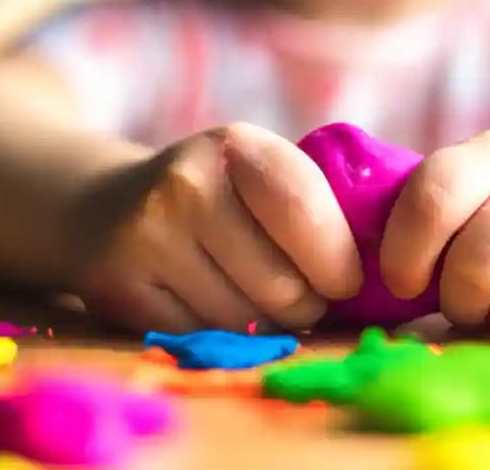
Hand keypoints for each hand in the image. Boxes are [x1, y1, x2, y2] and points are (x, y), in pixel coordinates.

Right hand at [78, 123, 361, 333]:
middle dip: (305, 305)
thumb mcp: (260, 173)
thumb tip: (387, 278)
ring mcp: (147, 238)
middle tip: (299, 297)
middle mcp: (185, 185)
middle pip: (281, 286)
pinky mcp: (119, 291)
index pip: (305, 213)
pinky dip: (219, 340)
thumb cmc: (215, 197)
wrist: (102, 208)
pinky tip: (210, 308)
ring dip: (265, 328)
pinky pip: (201, 342)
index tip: (345, 282)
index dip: (338, 262)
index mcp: (236, 147)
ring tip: (254, 300)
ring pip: (244, 324)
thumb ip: (316, 207)